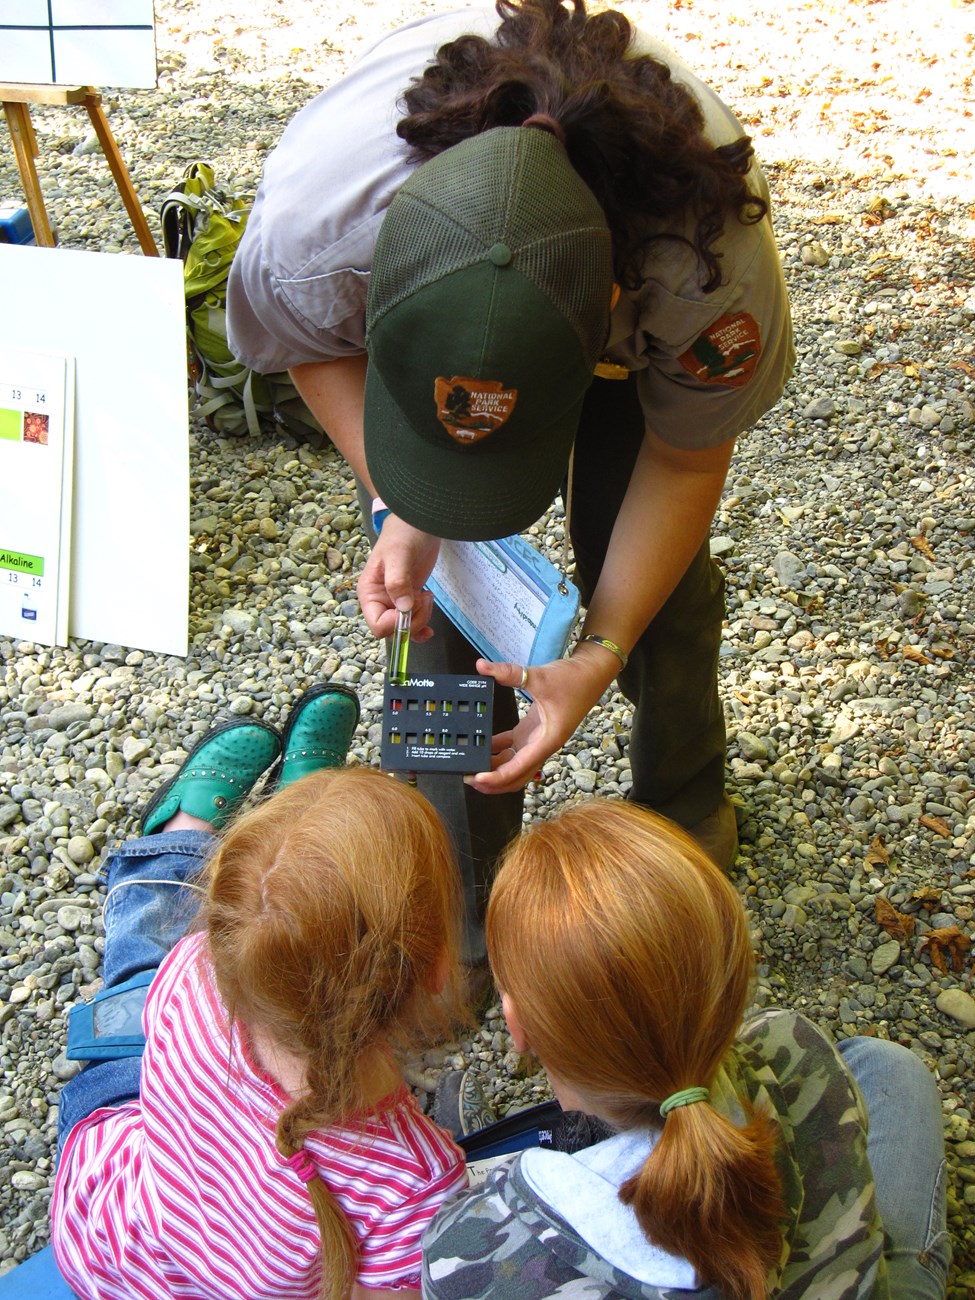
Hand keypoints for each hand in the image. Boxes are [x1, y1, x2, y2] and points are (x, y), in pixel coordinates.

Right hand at [357, 515, 438, 641]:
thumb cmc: (403, 534)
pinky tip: (429, 616)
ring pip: (406, 629)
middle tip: (422, 599)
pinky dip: (423, 625)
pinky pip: (414, 623)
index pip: (377, 625)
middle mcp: (380, 601)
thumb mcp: (399, 554)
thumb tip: (403, 608)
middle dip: (412, 621)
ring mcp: (396, 602)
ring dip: (421, 619)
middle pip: (394, 631)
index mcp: (369, 592)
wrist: (419, 524)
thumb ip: (398, 581)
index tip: (409, 607)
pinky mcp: (410, 600)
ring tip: (426, 596)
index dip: (395, 624)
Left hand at [465, 647, 619, 794]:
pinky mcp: (533, 731)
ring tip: (470, 765)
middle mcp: (542, 745)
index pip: (518, 768)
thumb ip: (509, 673)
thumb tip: (483, 667)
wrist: (591, 673)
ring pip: (513, 764)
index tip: (476, 777)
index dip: (496, 777)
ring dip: (494, 768)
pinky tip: (481, 746)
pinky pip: (513, 748)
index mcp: (547, 741)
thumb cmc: (574, 680)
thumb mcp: (540, 677)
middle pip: (516, 776)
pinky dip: (497, 751)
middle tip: (467, 778)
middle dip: (493, 782)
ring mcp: (537, 740)